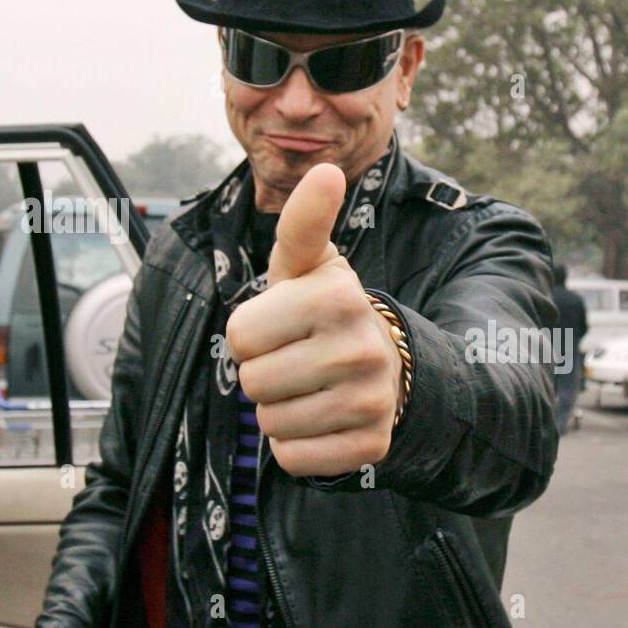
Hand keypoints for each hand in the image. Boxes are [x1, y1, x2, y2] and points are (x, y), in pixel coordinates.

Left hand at [226, 163, 403, 477]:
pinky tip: (321, 420)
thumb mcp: (310, 265)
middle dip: (263, 374)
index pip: (240, 336)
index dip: (251, 334)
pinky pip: (293, 458)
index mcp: (339, 296)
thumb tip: (324, 168)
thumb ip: (304, 221)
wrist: (388, 366)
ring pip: (270, 423)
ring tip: (309, 389)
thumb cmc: (327, 312)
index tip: (282, 326)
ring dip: (278, 411)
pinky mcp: (371, 446)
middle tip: (297, 360)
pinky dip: (296, 446)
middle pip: (252, 382)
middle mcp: (361, 348)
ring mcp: (371, 401)